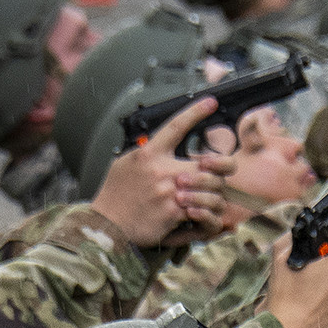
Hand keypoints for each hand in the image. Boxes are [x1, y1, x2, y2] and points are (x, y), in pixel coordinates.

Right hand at [91, 99, 231, 248]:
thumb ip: (147, 153)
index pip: (176, 126)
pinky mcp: (174, 214)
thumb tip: (159, 145)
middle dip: (220, 169)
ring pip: (212, 189)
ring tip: (206, 199)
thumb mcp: (126, 163)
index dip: (195, 112)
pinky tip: (201, 217)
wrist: (107, 224)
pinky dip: (206, 217)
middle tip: (216, 174)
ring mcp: (170, 193)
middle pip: (210, 163)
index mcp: (149, 154)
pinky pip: (203, 213)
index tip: (211, 102)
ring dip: (214, 195)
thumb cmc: (115, 194)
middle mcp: (162, 171)